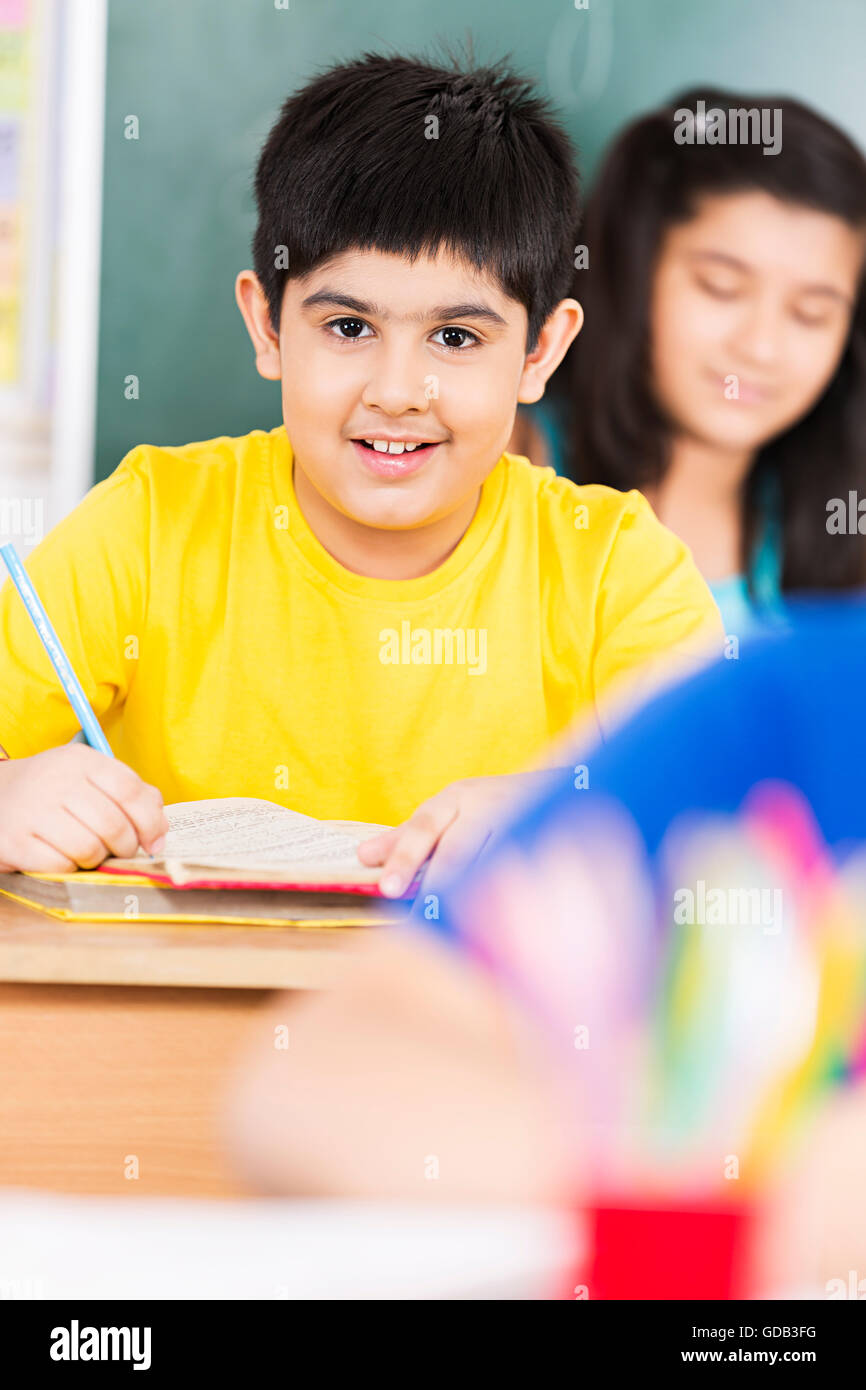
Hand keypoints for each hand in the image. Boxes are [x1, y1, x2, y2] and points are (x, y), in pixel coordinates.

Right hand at [0, 743, 168, 871]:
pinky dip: (69, 868)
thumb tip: (160, 833)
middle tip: (122, 851)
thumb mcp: (92, 778)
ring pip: (88, 848)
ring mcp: (33, 810)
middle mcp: (56, 780)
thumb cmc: (56, 791)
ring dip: (97, 858)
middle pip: (113, 824)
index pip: (130, 790)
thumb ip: (133, 796)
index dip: (150, 821)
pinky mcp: (15, 840)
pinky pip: (60, 865)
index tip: (153, 842)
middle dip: (126, 846)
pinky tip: (63, 856)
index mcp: (82, 760)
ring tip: (89, 851)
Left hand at [357, 770, 562, 897]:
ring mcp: (514, 817)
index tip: (387, 888)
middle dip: (437, 881)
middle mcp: (481, 804)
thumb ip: (406, 837)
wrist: (558, 785)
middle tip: (421, 915)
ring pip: (489, 859)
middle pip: (456, 846)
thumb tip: (362, 857)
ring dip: (473, 891)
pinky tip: (496, 912)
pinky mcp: (540, 833)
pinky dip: (507, 888)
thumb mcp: (445, 815)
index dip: (403, 858)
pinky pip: (521, 864)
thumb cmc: (486, 807)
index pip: (422, 829)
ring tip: (452, 921)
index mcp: (451, 799)